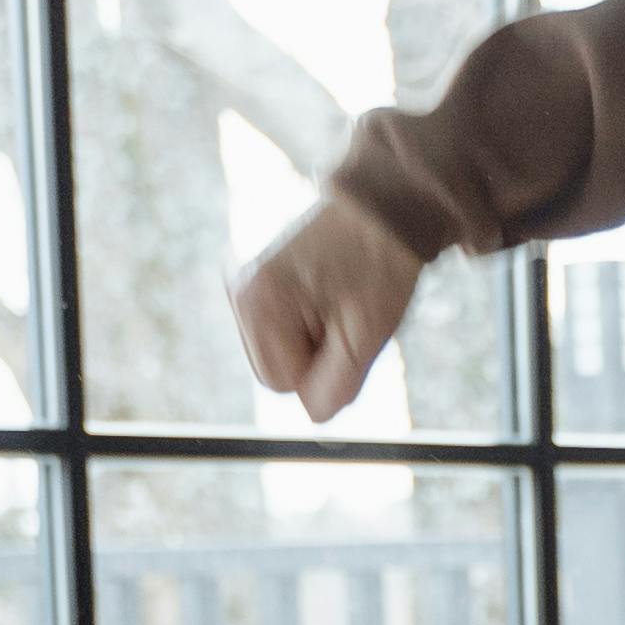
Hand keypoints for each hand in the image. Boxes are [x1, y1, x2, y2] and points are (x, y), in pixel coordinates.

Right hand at [233, 187, 432, 422]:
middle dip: (314, 357)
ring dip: (314, 342)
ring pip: (279, 356)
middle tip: (344, 315)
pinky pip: (282, 334)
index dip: (322, 369)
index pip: (282, 384)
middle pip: (274, 374)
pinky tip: (327, 293)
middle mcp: (239, 291)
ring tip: (338, 300)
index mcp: (257, 302)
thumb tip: (315, 415)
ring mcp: (244, 284)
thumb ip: (335, 387)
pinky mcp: (258, 282)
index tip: (345, 326)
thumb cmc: (379, 267)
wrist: (385, 209)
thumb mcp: (365, 337)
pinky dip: (309, 325)